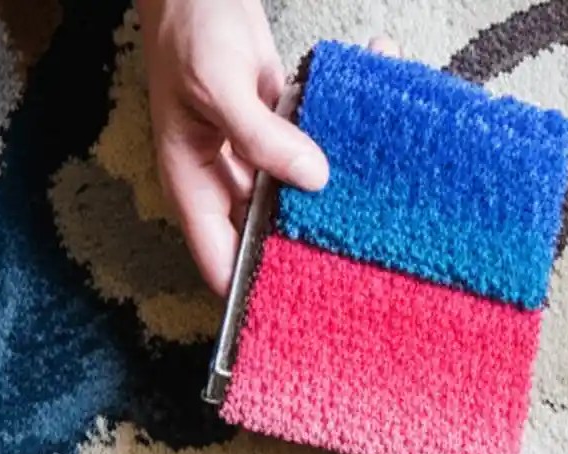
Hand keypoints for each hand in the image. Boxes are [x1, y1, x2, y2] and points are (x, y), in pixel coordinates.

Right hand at [137, 0, 396, 294]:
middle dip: (307, 248)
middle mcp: (225, 178)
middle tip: (360, 265)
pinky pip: (312, 149)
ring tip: (380, 212)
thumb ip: (261, 137)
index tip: (301, 308)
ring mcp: (253, 156)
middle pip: (266, 235)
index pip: (220, 262)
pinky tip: (376, 134)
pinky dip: (341, 143)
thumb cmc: (187, 32)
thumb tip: (312, 178)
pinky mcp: (279, 130)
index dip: (253, 291)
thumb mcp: (219, 87)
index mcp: (194, 185)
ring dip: (333, 196)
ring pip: (296, 195)